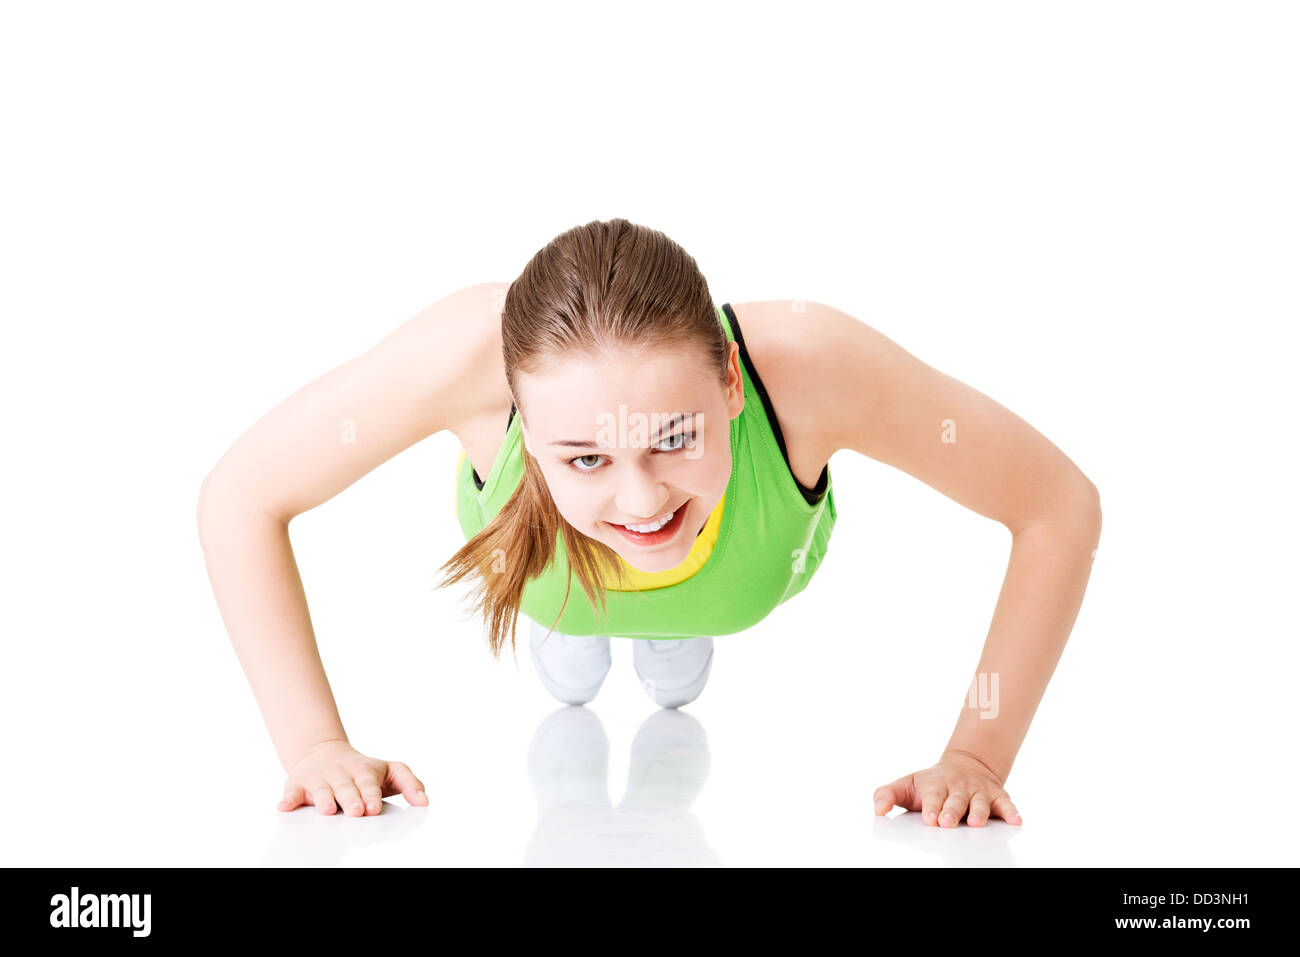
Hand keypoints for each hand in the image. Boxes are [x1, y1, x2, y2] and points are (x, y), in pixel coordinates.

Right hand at [277, 739, 430, 815]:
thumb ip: (409, 783)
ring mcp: (320, 779)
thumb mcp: (389, 771)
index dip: (371, 795)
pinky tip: (285, 807)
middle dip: (351, 799)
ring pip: (322, 790)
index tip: (374, 807)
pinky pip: (292, 792)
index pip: (370, 784)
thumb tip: (425, 801)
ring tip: (327, 810)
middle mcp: (342, 775)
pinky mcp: (299, 784)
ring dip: (323, 799)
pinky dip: (289, 799)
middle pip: (347, 788)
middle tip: (356, 812)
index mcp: (365, 772)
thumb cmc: (362, 771)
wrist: (324, 752)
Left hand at [873, 751, 1021, 826]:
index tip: (929, 818)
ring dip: (979, 812)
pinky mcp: (996, 797)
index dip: (931, 806)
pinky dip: (1011, 811)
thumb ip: (888, 795)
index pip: (933, 795)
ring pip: (980, 802)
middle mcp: (959, 786)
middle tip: (946, 823)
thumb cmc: (932, 783)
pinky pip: (1006, 804)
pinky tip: (1016, 820)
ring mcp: (978, 791)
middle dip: (951, 811)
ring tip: (975, 823)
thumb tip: (877, 809)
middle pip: (956, 800)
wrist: (965, 765)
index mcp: (936, 784)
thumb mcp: (907, 785)